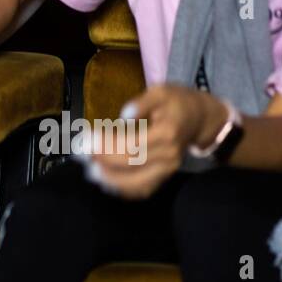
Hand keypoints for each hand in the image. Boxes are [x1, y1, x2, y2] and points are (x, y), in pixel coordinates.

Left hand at [89, 85, 223, 198]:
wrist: (201, 119)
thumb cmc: (177, 102)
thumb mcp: (161, 91)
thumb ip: (142, 102)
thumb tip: (124, 115)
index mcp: (167, 133)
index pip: (132, 144)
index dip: (106, 145)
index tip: (85, 140)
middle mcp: (168, 155)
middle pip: (132, 165)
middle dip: (103, 161)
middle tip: (80, 154)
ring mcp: (168, 169)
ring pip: (138, 183)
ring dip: (111, 180)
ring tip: (90, 171)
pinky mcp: (165, 176)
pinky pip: (144, 189)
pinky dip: (124, 189)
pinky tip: (105, 181)